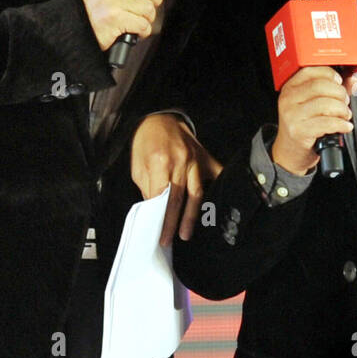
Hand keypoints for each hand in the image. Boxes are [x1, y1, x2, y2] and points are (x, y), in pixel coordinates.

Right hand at [82, 0, 164, 50]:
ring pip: (148, 7)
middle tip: (147, 8)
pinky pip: (143, 24)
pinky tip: (133, 30)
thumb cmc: (95, 9)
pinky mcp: (113, 18)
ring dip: (147, 19)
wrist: (76, 28)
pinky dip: (142, 31)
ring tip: (136, 20)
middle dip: (154, 1)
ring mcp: (110, 0)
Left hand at [131, 113, 222, 245]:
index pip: (161, 197)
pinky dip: (218, 189)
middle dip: (175, 223)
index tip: (160, 234)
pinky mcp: (205, 157)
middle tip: (171, 239)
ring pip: (197, 192)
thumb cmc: (145, 142)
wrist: (159, 117)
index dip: (160, 219)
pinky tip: (218, 205)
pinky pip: (216, 174)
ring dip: (192, 215)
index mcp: (160, 162)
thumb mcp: (138, 165)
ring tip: (187, 232)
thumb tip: (155, 209)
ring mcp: (196, 160)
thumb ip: (148, 187)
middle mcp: (180, 162)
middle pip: (179, 199)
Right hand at [272, 67, 355, 175]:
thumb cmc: (301, 126)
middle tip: (344, 102)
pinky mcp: (299, 131)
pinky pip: (327, 123)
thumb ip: (333, 91)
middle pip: (320, 86)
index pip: (311, 71)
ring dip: (342, 110)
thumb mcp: (312, 104)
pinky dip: (341, 124)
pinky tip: (344, 126)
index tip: (339, 82)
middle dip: (339, 93)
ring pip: (326, 104)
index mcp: (290, 88)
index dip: (330, 74)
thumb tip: (352, 81)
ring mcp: (292, 115)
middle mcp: (289, 99)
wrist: (289, 152)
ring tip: (344, 115)